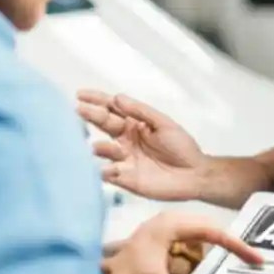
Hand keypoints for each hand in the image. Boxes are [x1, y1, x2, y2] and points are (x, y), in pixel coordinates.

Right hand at [78, 90, 208, 200]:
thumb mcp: (163, 123)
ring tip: (96, 146)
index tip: (80, 94)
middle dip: (91, 117)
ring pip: (104, 150)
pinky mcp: (126, 179)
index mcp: (133, 124)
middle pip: (104, 125)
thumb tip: (117, 97)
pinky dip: (106, 171)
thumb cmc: (181, 146)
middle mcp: (124, 140)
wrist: (195, 175)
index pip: (111, 109)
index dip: (96, 100)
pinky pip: (110, 174)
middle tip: (78, 110)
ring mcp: (124, 159)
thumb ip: (140, 111)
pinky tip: (107, 169)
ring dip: (99, 147)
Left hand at [102, 211, 263, 273]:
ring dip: (207, 256)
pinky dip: (197, 258)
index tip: (255, 258)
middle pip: (211, 232)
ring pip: (201, 239)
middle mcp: (171, 219)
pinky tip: (191, 272)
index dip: (236, 245)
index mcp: (171, 224)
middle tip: (249, 261)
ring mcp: (168, 225)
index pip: (213, 232)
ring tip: (211, 268)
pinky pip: (191, 245)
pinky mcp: (167, 235)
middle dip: (227, 249)